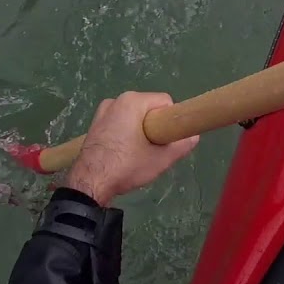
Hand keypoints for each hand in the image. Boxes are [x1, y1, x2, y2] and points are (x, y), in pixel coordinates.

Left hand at [64, 92, 198, 205]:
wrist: (90, 183)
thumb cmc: (127, 166)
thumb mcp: (162, 159)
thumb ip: (182, 145)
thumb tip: (193, 136)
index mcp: (132, 101)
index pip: (165, 103)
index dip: (170, 122)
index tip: (166, 140)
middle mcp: (116, 100)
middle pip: (149, 109)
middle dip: (155, 127)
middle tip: (153, 150)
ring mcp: (102, 111)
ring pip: (134, 117)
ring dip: (140, 131)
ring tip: (137, 153)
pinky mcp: (94, 124)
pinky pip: (120, 122)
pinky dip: (126, 133)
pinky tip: (123, 152)